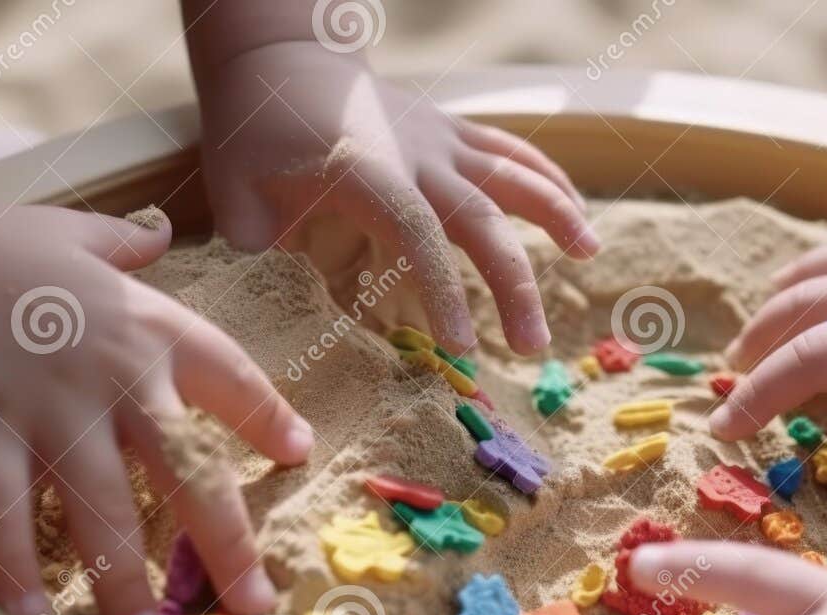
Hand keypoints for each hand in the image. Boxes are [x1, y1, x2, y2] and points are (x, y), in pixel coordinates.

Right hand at [0, 200, 309, 614]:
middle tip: (253, 608)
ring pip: (102, 514)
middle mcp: (109, 375)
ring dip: (126, 585)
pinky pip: (3, 520)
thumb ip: (122, 245)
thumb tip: (161, 236)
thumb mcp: (68, 231)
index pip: (231, 376)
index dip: (268, 416)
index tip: (298, 454)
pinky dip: (13, 570)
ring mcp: (43, 413)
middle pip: (188, 472)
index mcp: (145, 326)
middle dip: (226, 546)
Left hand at [195, 41, 597, 353]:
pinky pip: (514, 152)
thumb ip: (258, 260)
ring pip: (515, 173)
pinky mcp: (453, 130)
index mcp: (366, 172)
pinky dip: (550, 181)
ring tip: (590, 255)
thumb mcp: (236, 198)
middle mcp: (415, 151)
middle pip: (482, 217)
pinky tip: (578, 213)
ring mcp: (441, 136)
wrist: (280, 55)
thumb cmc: (254, 134)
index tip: (462, 347)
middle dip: (514, 283)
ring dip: (558, 214)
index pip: (417, 235)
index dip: (443, 290)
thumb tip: (280, 316)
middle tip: (533, 346)